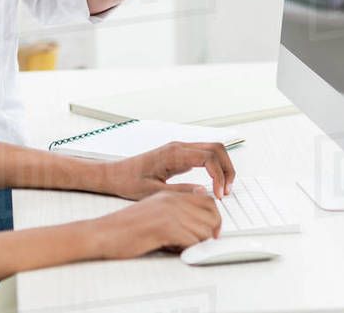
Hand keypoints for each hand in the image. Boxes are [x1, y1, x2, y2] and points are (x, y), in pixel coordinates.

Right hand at [90, 190, 220, 257]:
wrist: (104, 233)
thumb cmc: (125, 228)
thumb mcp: (153, 212)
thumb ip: (174, 212)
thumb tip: (198, 224)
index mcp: (169, 195)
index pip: (207, 201)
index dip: (214, 218)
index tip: (211, 231)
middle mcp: (172, 200)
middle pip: (211, 214)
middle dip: (210, 232)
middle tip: (200, 243)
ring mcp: (169, 212)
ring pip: (205, 230)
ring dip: (197, 243)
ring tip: (181, 246)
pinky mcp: (165, 227)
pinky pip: (193, 241)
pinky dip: (188, 250)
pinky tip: (174, 249)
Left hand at [102, 141, 236, 200]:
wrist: (115, 174)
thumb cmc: (129, 182)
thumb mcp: (154, 192)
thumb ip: (180, 192)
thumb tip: (203, 192)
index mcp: (173, 154)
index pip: (208, 157)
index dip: (219, 177)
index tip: (219, 195)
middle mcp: (179, 146)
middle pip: (217, 148)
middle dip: (227, 169)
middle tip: (227, 192)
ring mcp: (180, 148)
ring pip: (214, 149)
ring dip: (223, 167)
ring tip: (224, 189)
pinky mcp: (180, 153)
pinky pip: (205, 154)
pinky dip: (215, 167)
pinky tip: (214, 183)